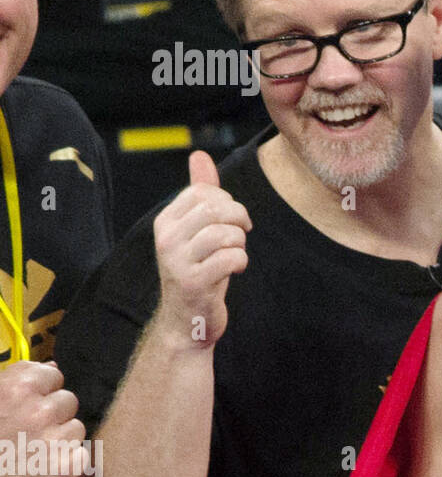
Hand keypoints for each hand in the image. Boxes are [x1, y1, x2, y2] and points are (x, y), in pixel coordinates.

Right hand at [0, 360, 87, 476]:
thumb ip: (17, 378)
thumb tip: (52, 365)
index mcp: (18, 389)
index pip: (53, 375)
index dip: (42, 391)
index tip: (27, 405)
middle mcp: (39, 411)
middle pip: (67, 401)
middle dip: (52, 414)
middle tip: (26, 432)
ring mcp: (54, 440)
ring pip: (76, 429)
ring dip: (59, 438)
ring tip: (30, 452)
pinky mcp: (64, 469)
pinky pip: (81, 456)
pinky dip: (66, 464)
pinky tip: (41, 469)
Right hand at [152, 151, 251, 347]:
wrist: (186, 321)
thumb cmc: (198, 270)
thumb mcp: (197, 229)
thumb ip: (200, 193)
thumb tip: (200, 155)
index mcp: (166, 222)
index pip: (203, 192)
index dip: (227, 201)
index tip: (230, 219)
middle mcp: (166, 239)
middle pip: (216, 209)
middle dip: (239, 219)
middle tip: (240, 235)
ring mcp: (177, 262)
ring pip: (225, 233)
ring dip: (240, 243)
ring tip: (234, 255)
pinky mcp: (193, 283)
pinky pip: (231, 258)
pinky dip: (241, 262)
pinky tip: (234, 271)